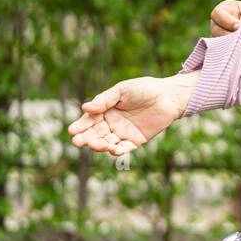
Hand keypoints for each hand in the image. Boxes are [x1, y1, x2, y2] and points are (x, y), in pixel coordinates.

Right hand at [66, 73, 198, 155]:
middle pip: (95, 134)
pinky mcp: (136, 140)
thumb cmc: (144, 89)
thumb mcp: (122, 90)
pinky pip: (124, 148)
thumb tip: (85, 107)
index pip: (89, 120)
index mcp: (105, 110)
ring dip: (100, 146)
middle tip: (78, 142)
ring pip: (107, 143)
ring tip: (95, 145)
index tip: (72, 131)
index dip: (80, 126)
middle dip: (86, 139)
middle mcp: (111, 123)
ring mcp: (123, 133)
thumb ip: (104, 100)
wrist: (169, 95)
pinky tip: (114, 150)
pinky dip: (118, 151)